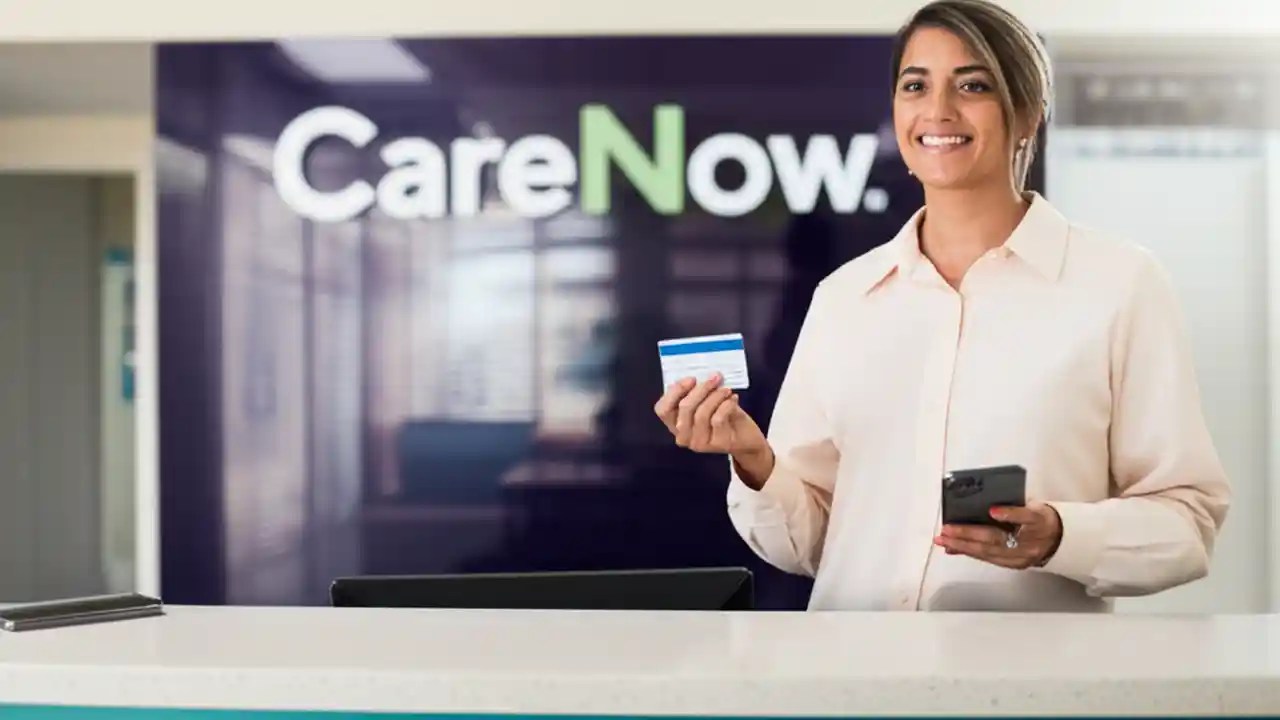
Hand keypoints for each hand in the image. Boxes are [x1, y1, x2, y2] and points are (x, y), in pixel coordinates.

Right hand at [653, 373, 765, 455]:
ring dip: (716, 396)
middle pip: (684, 408)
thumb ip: (697, 392)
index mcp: (674, 424)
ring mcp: (699, 443)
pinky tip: (733, 399)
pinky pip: (717, 419)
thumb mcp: (707, 402)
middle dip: (701, 389)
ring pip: (701, 414)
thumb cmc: (724, 416)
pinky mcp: (717, 444)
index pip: (662, 409)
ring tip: (726, 389)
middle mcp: (683, 436)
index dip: (674, 391)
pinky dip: (726, 405)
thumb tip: (700, 374)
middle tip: (715, 377)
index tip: (692, 378)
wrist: (746, 438)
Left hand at [934, 502, 1062, 568]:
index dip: (1009, 514)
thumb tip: (993, 509)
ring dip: (963, 546)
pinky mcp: (1013, 564)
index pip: (1025, 518)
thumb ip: (1016, 508)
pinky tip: (954, 549)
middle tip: (947, 530)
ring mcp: (1020, 557)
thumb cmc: (1042, 520)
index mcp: (1037, 523)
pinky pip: (988, 559)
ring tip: (944, 540)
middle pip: (996, 539)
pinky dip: (969, 553)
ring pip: (988, 552)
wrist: (1059, 541)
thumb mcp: (1036, 507)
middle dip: (968, 534)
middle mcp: (1029, 543)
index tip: (994, 510)